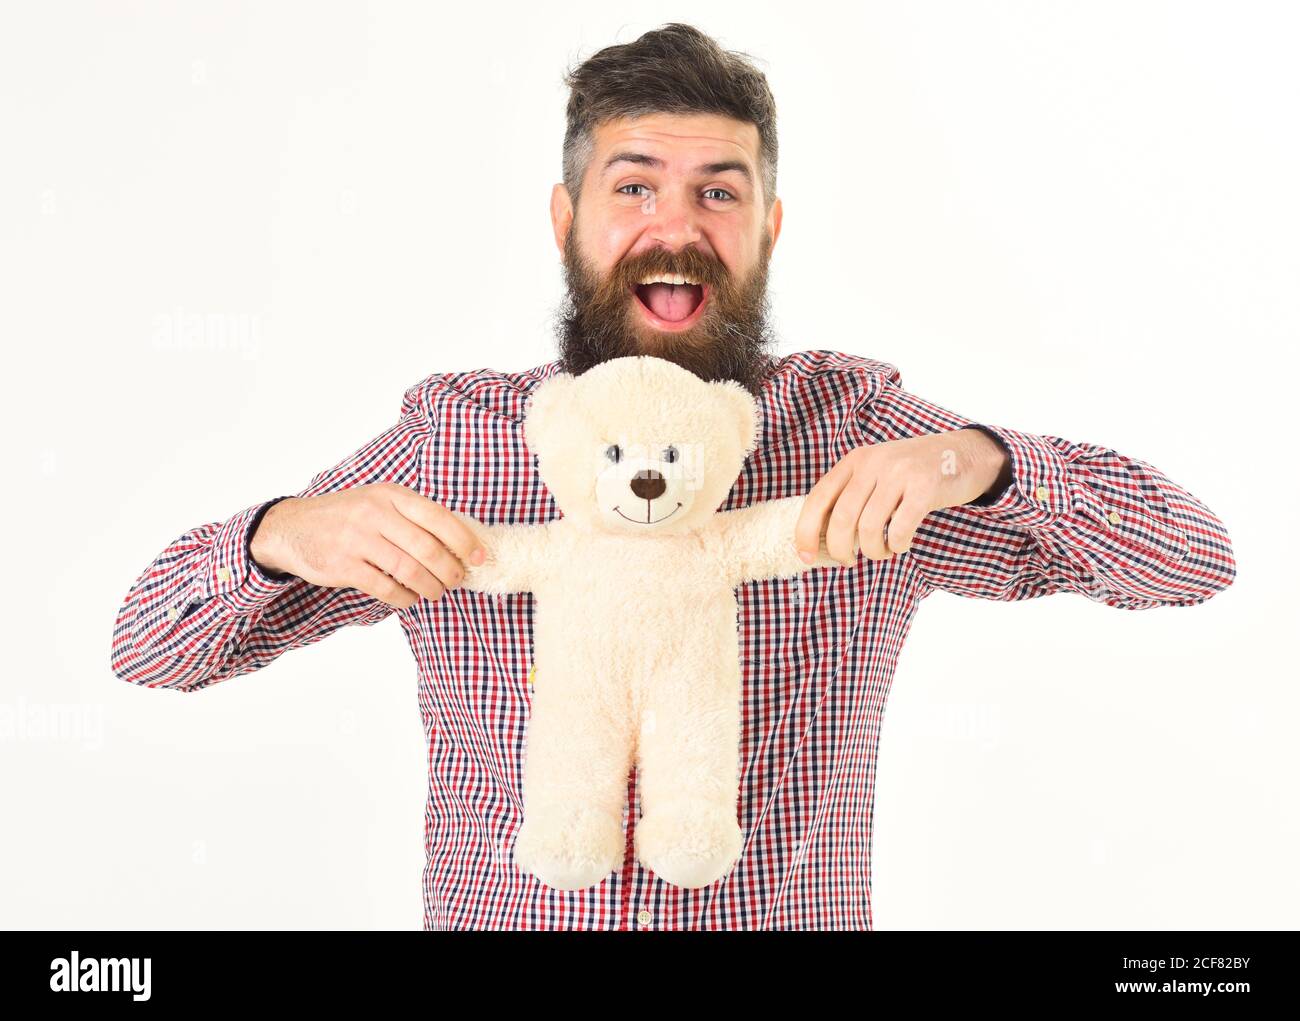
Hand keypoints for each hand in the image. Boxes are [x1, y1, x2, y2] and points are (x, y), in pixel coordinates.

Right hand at [249, 483, 486, 609]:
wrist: (292, 527)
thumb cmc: (347, 516)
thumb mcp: (379, 502)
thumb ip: (412, 516)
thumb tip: (459, 540)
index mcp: (391, 495)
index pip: (438, 517)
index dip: (463, 540)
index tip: (478, 557)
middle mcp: (375, 513)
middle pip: (428, 548)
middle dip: (450, 570)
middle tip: (457, 580)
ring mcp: (358, 540)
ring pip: (409, 570)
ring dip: (430, 587)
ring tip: (436, 592)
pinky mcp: (343, 566)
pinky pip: (385, 588)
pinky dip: (404, 598)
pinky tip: (409, 598)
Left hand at [794, 428, 1010, 563]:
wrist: (963, 454)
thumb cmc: (913, 473)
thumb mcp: (876, 473)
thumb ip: (851, 494)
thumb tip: (821, 538)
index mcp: (854, 460)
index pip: (817, 499)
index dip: (805, 532)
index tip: (805, 556)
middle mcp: (873, 463)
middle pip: (842, 519)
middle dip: (840, 550)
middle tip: (849, 561)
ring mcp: (899, 473)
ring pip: (869, 528)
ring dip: (873, 551)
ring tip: (883, 551)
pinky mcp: (925, 487)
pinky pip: (900, 529)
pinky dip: (897, 545)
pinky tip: (901, 544)